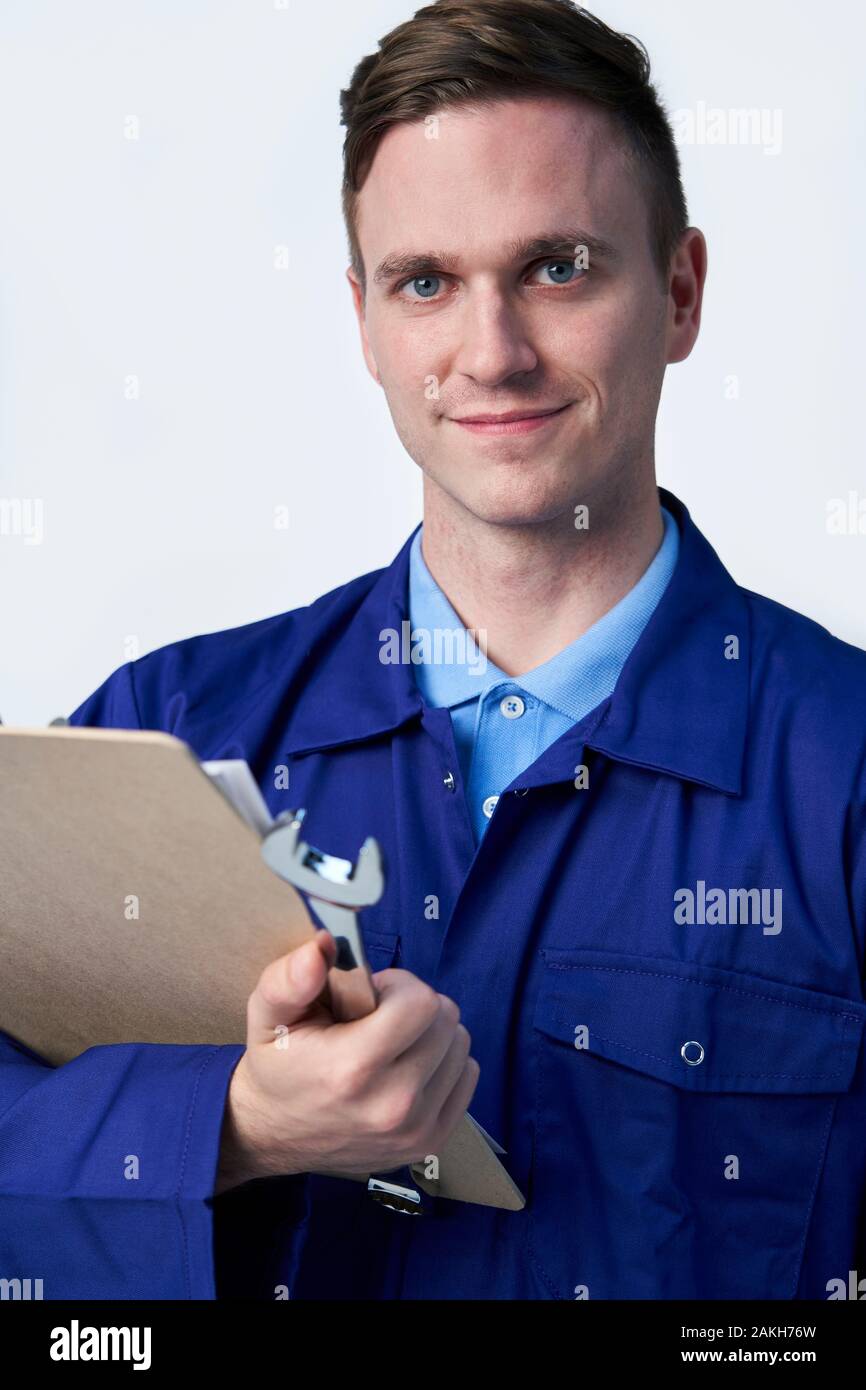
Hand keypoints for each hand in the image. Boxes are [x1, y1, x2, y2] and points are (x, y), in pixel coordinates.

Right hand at [215, 931, 478, 1193]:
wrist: (274, 1135)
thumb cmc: (278, 1064)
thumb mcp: (267, 1014)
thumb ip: (290, 977)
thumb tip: (322, 945)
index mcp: (353, 1068)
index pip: (421, 1003)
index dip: (399, 986)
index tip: (373, 996)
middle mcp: (392, 1104)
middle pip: (446, 1020)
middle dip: (415, 1007)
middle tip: (379, 1020)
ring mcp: (416, 1129)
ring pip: (460, 1045)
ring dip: (431, 1034)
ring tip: (392, 1045)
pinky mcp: (431, 1143)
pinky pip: (467, 1075)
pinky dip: (444, 1063)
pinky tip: (407, 1067)